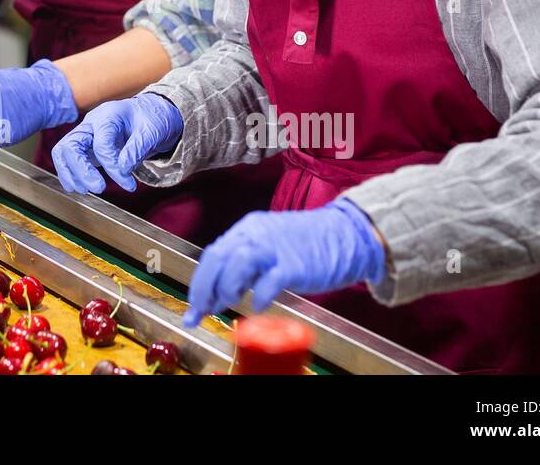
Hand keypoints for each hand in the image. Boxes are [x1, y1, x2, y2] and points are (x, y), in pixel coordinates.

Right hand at [51, 92, 182, 193]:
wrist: (150, 115)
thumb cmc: (151, 120)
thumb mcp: (151, 132)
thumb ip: (137, 150)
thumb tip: (123, 169)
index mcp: (108, 115)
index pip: (101, 145)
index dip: (112, 167)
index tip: (128, 184)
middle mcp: (92, 123)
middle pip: (72, 145)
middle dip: (81, 170)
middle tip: (99, 188)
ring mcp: (86, 134)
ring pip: (63, 151)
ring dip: (70, 173)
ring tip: (84, 190)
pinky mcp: (86, 146)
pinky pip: (68, 158)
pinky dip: (69, 173)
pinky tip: (79, 186)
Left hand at [183, 200, 385, 327]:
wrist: (345, 234)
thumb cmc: (305, 245)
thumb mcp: (269, 247)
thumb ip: (245, 266)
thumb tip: (219, 294)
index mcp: (247, 229)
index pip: (214, 254)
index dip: (200, 281)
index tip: (194, 306)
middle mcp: (256, 234)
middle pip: (219, 257)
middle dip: (205, 287)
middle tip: (202, 311)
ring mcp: (276, 248)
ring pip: (238, 262)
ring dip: (228, 286)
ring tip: (230, 302)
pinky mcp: (295, 265)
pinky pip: (270, 280)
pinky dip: (259, 295)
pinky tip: (259, 305)